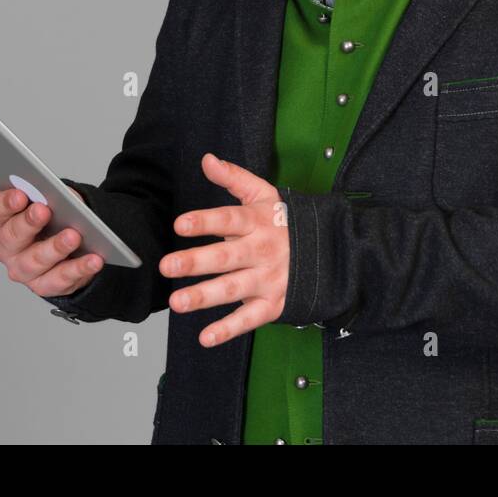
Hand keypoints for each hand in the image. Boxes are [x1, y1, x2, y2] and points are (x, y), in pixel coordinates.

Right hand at [0, 175, 103, 298]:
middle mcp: (7, 249)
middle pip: (13, 237)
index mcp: (2, 223)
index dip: (7, 203)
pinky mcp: (45, 286)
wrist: (70, 248)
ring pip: (36, 261)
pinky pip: (62, 279)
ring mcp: (24, 270)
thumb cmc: (52, 219)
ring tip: (73, 236)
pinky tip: (94, 259)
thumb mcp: (45, 197)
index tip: (20, 194)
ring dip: (55, 248)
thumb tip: (0, 171)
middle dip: (28, 223)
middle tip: (44, 210)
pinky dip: (79, 269)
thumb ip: (29, 185)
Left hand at [159, 153, 289, 347]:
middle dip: (195, 262)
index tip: (180, 224)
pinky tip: (206, 336)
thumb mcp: (265, 195)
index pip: (229, 219)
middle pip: (225, 257)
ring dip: (204, 297)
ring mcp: (268, 279)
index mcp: (258, 222)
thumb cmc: (286, 222)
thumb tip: (207, 160)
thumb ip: (234, 178)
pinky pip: (249, 318)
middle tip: (167, 265)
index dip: (205, 222)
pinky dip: (228, 330)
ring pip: (233, 289)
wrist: (330, 251)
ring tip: (177, 302)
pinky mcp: (273, 304)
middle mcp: (262, 251)